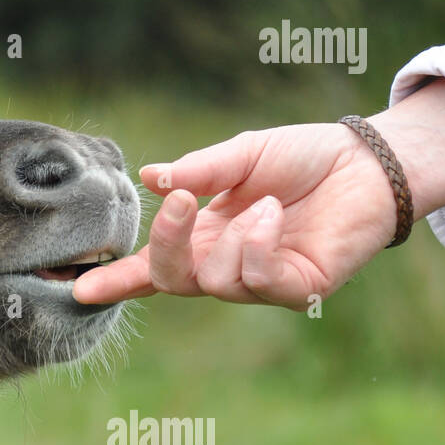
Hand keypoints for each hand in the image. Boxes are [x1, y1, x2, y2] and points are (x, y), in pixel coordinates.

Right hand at [73, 123, 399, 308]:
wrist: (366, 162)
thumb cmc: (304, 156)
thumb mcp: (240, 154)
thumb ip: (196, 172)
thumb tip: (150, 178)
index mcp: (204, 235)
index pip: (152, 266)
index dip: (115, 280)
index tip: (78, 288)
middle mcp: (225, 263)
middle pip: (169, 278)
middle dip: (164, 244)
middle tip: (181, 204)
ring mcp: (259, 281)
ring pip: (211, 280)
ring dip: (231, 236)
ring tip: (265, 202)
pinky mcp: (296, 290)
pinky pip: (254, 279)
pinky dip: (256, 244)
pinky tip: (273, 215)